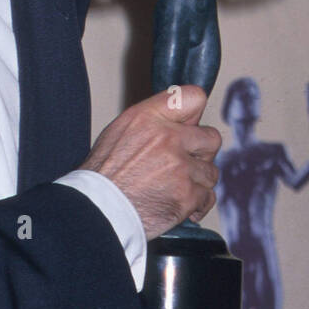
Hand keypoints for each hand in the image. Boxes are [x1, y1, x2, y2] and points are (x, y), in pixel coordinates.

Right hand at [80, 85, 221, 237]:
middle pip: (211, 139)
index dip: (194, 116)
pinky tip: (178, 204)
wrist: (97, 210)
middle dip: (201, 154)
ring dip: (196, 182)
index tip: (189, 129)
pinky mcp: (187, 195)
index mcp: (148, 118)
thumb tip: (185, 121)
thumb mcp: (119, 131)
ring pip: (210, 172)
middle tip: (181, 164)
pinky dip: (196, 204)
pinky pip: (207, 197)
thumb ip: (153, 120)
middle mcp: (167, 138)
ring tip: (172, 188)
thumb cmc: (104, 175)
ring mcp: (180, 167)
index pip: (194, 98)